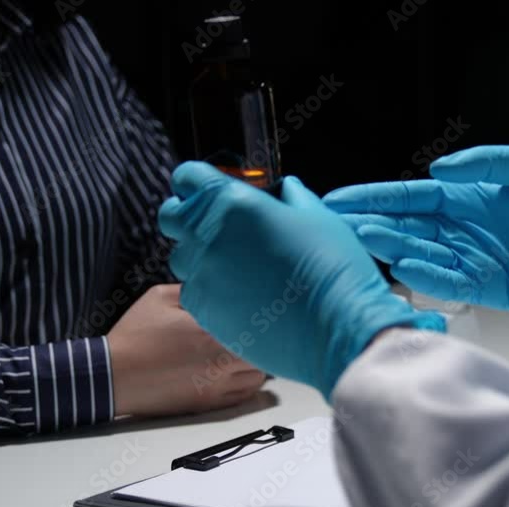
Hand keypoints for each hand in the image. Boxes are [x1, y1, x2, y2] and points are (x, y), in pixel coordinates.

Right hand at [108, 284, 266, 416]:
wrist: (113, 377)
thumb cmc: (134, 336)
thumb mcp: (158, 298)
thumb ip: (192, 289)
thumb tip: (214, 285)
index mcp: (210, 332)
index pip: (255, 325)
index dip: (261, 317)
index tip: (260, 308)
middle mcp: (219, 361)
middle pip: (264, 352)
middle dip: (263, 340)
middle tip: (253, 329)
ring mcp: (216, 386)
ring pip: (259, 375)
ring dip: (257, 361)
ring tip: (242, 350)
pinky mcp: (210, 403)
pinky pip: (246, 394)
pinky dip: (247, 381)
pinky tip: (235, 370)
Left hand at [158, 163, 443, 398]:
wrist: (336, 329)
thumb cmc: (334, 268)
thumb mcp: (317, 215)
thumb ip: (290, 196)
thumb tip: (282, 191)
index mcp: (232, 202)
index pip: (188, 177)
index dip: (198, 180)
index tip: (212, 188)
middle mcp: (207, 236)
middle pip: (172, 216)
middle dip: (189, 214)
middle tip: (219, 225)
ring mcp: (202, 275)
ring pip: (182, 256)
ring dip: (201, 254)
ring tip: (238, 265)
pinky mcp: (203, 310)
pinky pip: (193, 290)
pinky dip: (211, 288)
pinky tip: (243, 293)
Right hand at [323, 146, 508, 336]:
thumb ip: (487, 161)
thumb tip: (441, 167)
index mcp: (466, 199)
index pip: (412, 197)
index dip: (376, 197)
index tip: (343, 199)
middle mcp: (461, 231)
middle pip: (407, 226)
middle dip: (372, 224)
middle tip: (339, 225)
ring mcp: (470, 260)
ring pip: (421, 253)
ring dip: (392, 248)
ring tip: (365, 241)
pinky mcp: (486, 287)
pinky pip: (449, 282)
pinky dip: (427, 277)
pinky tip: (405, 268)